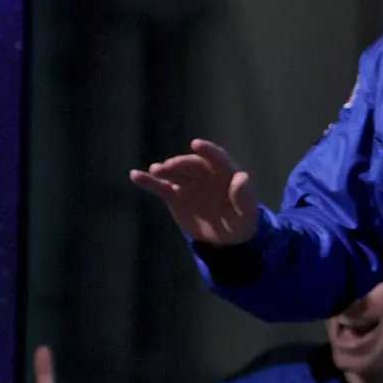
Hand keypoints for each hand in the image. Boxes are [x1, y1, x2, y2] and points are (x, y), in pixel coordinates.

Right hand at [129, 139, 259, 244]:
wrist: (225, 238)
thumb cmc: (241, 221)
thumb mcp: (247, 213)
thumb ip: (244, 196)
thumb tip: (242, 177)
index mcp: (226, 173)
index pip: (217, 158)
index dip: (208, 151)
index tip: (196, 144)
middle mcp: (206, 174)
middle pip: (192, 165)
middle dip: (181, 163)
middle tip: (169, 166)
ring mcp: (189, 183)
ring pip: (175, 173)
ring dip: (165, 169)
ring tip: (156, 170)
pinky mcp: (175, 195)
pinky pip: (160, 186)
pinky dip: (148, 181)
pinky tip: (135, 175)